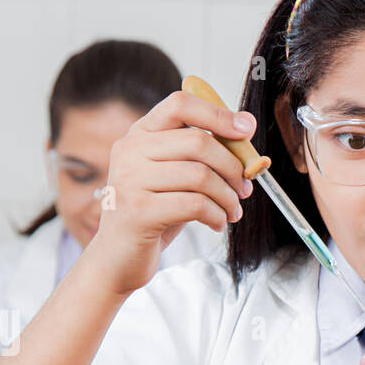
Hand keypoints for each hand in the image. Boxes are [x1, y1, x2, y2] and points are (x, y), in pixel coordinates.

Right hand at [91, 90, 256, 296]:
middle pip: (198, 142)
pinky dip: (216, 215)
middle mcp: (130, 151)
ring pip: (201, 175)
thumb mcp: (175, 177)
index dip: (218, 114)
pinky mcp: (138, 211)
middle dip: (232, 166)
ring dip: (227, 197)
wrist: (118, 259)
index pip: (180, 104)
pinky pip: (195, 204)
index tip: (246, 129)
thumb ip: (201, 154)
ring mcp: (130, 180)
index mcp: (139, 134)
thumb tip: (246, 127)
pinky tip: (217, 223)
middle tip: (244, 188)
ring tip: (232, 211)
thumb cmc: (153, 216)